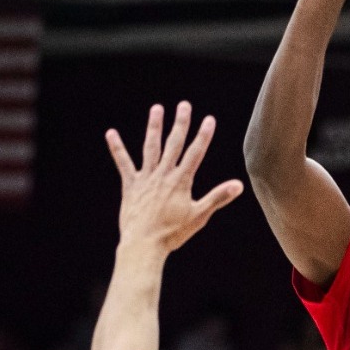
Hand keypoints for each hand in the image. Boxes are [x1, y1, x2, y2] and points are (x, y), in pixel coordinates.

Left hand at [105, 102, 242, 252]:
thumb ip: (218, 197)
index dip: (203, 135)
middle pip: (174, 144)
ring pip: (151, 147)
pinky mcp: (131, 186)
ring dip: (154, 127)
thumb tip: (239, 185)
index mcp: (181, 181)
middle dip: (181, 123)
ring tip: (157, 109)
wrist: (143, 245)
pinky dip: (117, 148)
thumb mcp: (199, 216)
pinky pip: (123, 163)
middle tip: (184, 105)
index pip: (195, 153)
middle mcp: (163, 175)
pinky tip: (111, 133)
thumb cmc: (172, 233)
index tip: (209, 119)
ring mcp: (146, 178)